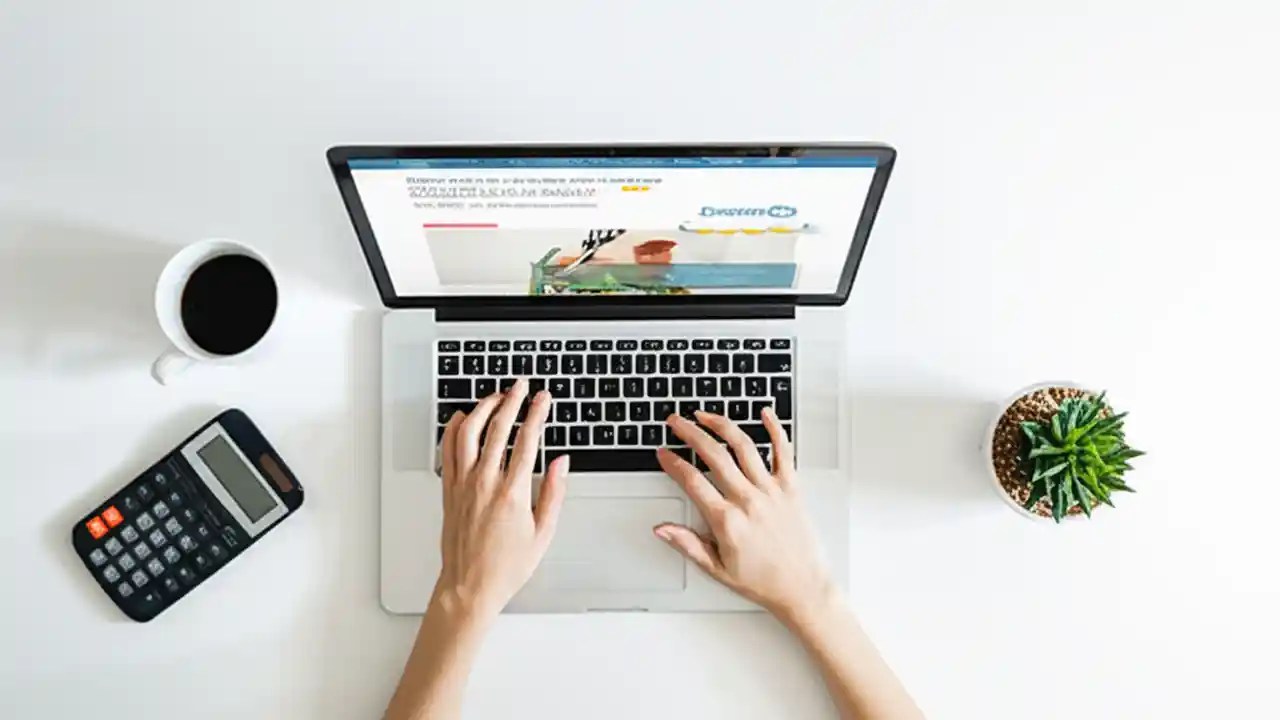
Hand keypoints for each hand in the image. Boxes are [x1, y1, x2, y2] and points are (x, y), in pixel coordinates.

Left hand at [434, 379, 567, 618]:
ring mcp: (463, 485)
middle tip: (521, 386)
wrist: (469, 587)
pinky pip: (448, 451)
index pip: (527, 440)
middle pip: (498, 428)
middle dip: (512, 401)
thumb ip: (554, 493)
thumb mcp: (543, 533)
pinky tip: (462, 417)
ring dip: (483, 408)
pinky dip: (454, 429)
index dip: (537, 413)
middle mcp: (485, 483)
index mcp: (512, 493)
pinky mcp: (449, 491)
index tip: (543, 399)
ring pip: (469, 433)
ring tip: (495, 396)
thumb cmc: (506, 567)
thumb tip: (561, 463)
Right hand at [655, 408, 834, 621]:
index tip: (663, 453)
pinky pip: (784, 451)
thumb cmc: (764, 581)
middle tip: (676, 421)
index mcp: (728, 521)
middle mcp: (749, 500)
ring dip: (722, 424)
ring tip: (705, 415)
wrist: (803, 588)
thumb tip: (662, 529)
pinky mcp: (792, 488)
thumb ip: (688, 544)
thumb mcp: (717, 568)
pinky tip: (765, 414)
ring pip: (744, 446)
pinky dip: (775, 429)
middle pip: (714, 455)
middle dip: (690, 432)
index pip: (692, 481)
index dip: (673, 462)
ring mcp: (772, 491)